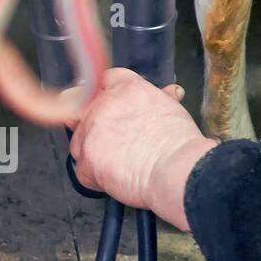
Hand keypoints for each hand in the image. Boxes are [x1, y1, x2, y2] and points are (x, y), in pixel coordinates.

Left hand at [62, 68, 214, 231]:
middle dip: (95, 127)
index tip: (110, 110)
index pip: (105, 81)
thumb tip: (169, 92)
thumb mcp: (171, 109)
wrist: (178, 169)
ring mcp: (91, 130)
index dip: (106, 97)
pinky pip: (83, 171)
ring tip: (122, 165)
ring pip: (80, 143)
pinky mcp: (86, 157)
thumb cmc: (180, 144)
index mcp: (125, 89)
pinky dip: (97, 179)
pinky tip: (117, 179)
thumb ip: (160, 98)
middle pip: (83, 112)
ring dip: (95, 155)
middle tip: (113, 143)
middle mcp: (103, 104)